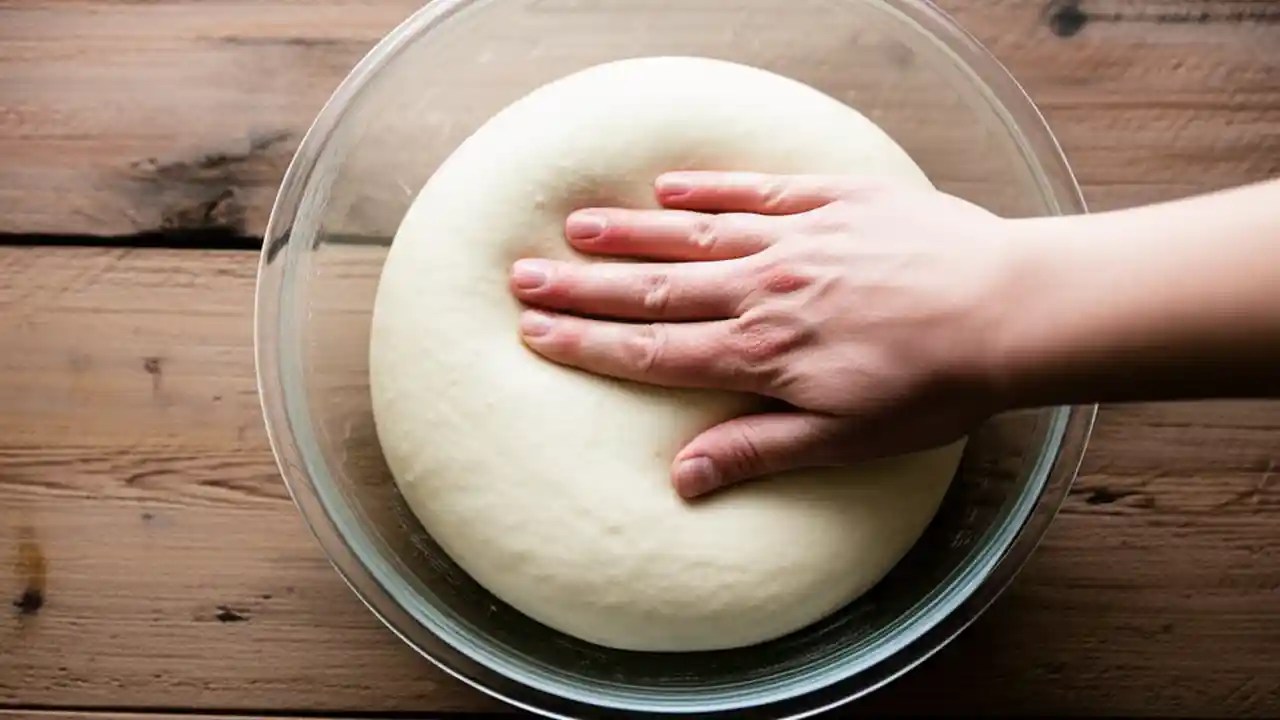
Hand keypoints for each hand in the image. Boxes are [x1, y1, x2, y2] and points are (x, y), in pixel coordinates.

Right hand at [509, 172, 1018, 496]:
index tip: (536, 333)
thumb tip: (680, 477)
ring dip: (632, 234)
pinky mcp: (835, 201)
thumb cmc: (934, 386)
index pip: (654, 351)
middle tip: (525, 276)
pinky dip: (710, 187)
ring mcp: (797, 240)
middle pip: (655, 290)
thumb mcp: (846, 440)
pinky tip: (669, 185)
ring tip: (576, 228)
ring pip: (694, 235)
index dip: (589, 345)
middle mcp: (764, 291)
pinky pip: (757, 190)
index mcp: (762, 354)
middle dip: (585, 288)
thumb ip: (757, 450)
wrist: (1011, 309)